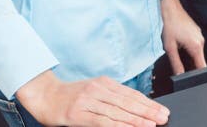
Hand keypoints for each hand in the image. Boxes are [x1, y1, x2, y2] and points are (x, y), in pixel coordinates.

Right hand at [16, 70, 168, 126]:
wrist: (43, 95)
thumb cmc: (69, 95)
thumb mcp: (93, 90)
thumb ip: (111, 97)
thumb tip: (134, 106)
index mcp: (105, 83)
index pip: (131, 94)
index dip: (148, 103)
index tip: (161, 110)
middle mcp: (99, 89)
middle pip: (128, 102)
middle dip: (147, 111)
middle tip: (162, 117)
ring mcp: (89, 101)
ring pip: (118, 111)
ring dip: (136, 119)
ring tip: (150, 124)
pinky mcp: (79, 113)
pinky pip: (102, 121)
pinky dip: (118, 125)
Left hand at [160, 0, 206, 74]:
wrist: (171, 9)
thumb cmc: (170, 26)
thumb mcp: (170, 48)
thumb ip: (176, 63)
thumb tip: (179, 75)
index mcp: (196, 46)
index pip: (201, 66)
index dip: (197, 75)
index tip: (193, 79)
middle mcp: (201, 41)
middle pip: (199, 60)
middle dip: (191, 66)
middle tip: (180, 66)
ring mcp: (200, 36)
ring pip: (197, 53)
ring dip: (189, 56)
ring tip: (178, 50)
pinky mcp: (197, 32)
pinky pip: (196, 45)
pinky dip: (189, 48)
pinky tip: (180, 44)